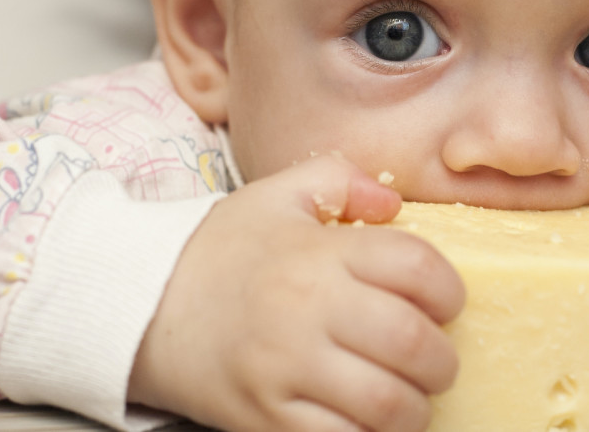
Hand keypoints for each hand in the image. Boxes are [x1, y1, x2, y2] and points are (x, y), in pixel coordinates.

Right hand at [128, 156, 465, 430]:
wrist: (140, 307)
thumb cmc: (220, 251)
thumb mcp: (277, 195)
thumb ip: (341, 180)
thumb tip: (393, 204)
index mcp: (317, 252)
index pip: (416, 268)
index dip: (448, 289)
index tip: (445, 302)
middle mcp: (306, 309)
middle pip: (411, 341)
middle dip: (441, 358)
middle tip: (435, 358)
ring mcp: (285, 370)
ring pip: (386, 404)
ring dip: (415, 406)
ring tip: (409, 395)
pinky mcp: (266, 418)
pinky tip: (369, 420)